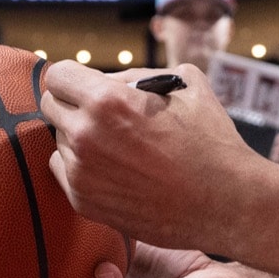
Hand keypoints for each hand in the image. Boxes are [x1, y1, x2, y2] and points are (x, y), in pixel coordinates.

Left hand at [41, 61, 263, 251]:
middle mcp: (85, 136)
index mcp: (107, 101)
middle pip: (51, 106)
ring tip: (121, 147)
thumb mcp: (185, 83)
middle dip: (74, 103)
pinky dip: (82, 166)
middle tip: (105, 115)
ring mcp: (81, 173)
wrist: (227, 203)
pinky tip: (116, 168)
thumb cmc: (210, 140)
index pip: (58, 76)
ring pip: (59, 139)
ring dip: (80, 137)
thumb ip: (136, 74)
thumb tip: (105, 80)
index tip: (88, 85)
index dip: (75, 77)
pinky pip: (63, 170)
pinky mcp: (83, 202)